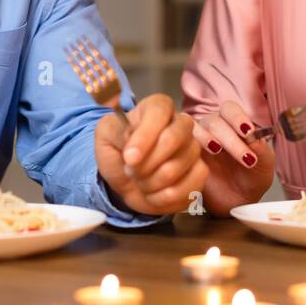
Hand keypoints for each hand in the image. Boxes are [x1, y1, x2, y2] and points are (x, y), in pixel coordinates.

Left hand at [95, 93, 207, 215]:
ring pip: (178, 166)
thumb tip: (133, 144)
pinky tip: (153, 193)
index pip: (158, 113)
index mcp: (158, 107)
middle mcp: (181, 123)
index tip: (129, 158)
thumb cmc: (117, 152)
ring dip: (151, 182)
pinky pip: (190, 186)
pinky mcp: (200, 173)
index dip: (144, 136)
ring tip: (140, 181)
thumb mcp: (105, 135)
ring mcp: (193, 148)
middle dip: (147, 163)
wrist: (125, 180)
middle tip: (131, 170)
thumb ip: (117, 131)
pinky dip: (165, 197)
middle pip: (173, 138)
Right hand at [191, 100, 275, 216]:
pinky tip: (201, 161)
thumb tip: (255, 136)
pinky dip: (187, 146)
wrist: (238, 202)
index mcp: (232, 124)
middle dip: (230, 139)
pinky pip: (178, 143)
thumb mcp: (265, 164)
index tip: (248, 132)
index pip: (230, 110)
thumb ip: (262, 149)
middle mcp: (212, 129)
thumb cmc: (252, 179)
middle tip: (246, 159)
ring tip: (217, 150)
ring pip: (193, 127)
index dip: (238, 118)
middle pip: (213, 120)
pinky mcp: (183, 156)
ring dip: (205, 137)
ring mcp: (196, 141)